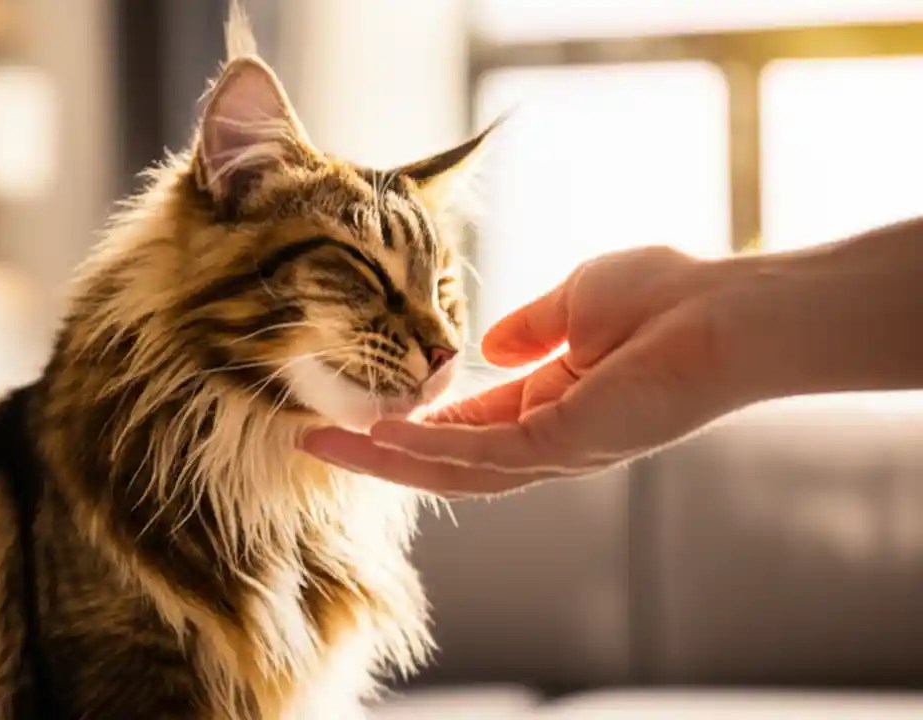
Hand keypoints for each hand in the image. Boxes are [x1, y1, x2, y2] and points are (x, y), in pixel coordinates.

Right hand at [301, 246, 751, 495]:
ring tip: (325, 445)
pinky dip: (428, 449)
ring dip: (386, 460)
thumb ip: (529, 328)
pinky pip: (481, 454)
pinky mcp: (564, 442)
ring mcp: (555, 448)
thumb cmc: (668, 297)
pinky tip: (382, 439)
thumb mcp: (575, 301)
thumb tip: (486, 346)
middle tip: (315, 441)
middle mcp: (547, 438)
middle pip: (446, 459)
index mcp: (548, 403)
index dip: (409, 422)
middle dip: (378, 453)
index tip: (358, 412)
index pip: (464, 425)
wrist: (729, 310)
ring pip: (453, 469)